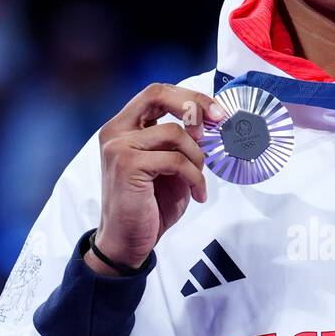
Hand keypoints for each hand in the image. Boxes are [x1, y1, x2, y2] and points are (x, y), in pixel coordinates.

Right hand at [89, 82, 223, 271]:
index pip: (157, 93)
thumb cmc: (149, 206)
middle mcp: (116, 131)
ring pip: (175, 133)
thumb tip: (210, 122)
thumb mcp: (172, 168)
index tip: (217, 112)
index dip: (190, 97)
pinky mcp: (127, 165)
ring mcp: (118, 146)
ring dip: (197, 157)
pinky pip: (176, 160)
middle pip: (158, 94)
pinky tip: (197, 193)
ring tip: (198, 180)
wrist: (127, 242)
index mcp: (124, 127)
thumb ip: (183, 144)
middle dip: (195, 104)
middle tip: (218, 122)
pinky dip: (194, 177)